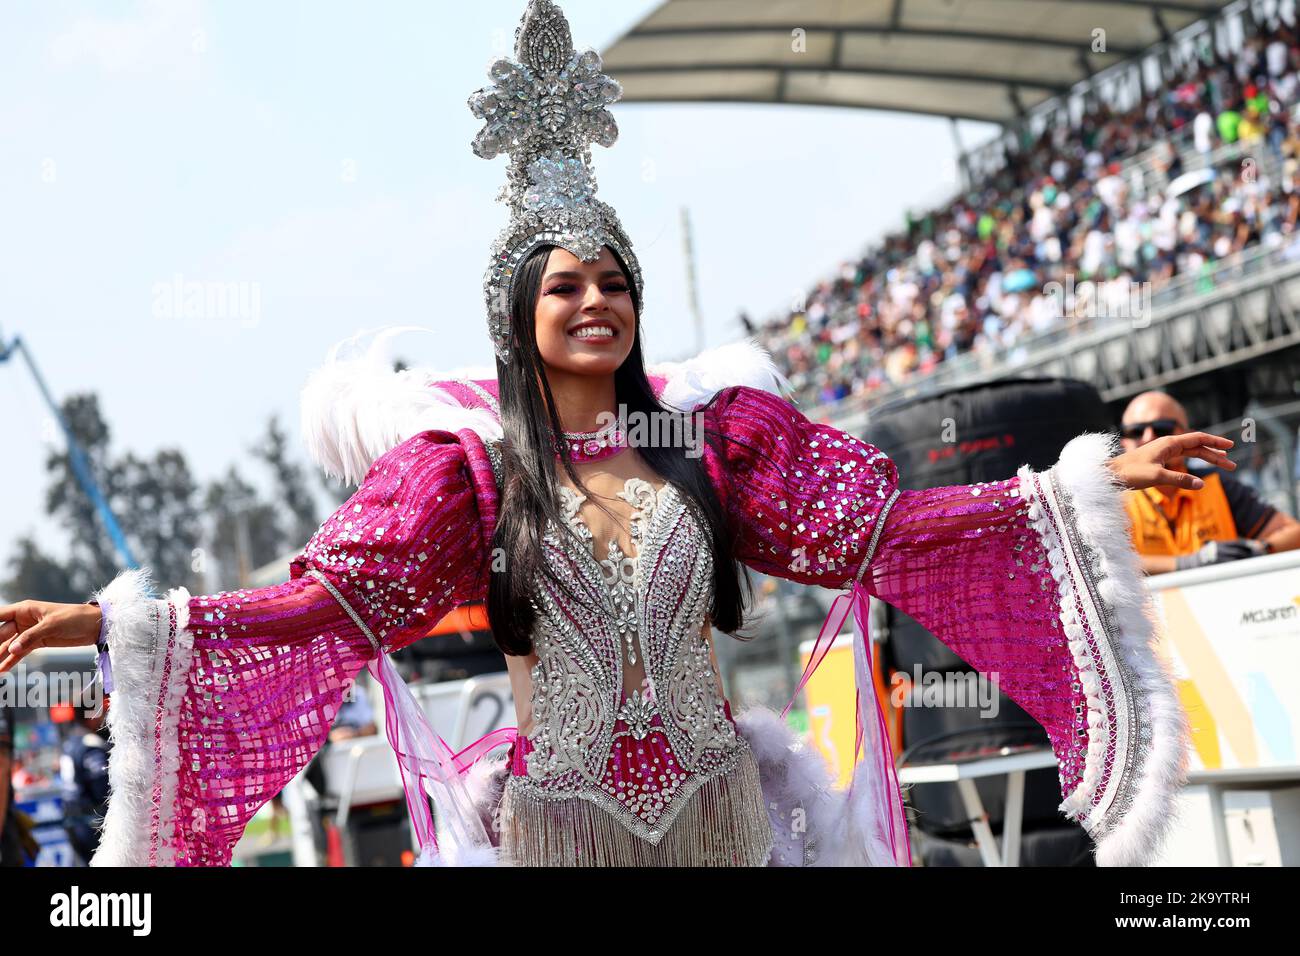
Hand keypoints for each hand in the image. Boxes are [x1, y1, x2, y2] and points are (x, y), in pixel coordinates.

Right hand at [0, 601, 101, 673]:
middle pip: (0, 633)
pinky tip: (1, 670)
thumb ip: (31, 637)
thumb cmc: (75, 618)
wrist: (94, 625)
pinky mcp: (37, 642)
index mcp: (24, 609)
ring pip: (8, 645)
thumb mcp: (52, 625)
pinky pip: (19, 653)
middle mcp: (23, 620)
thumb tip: (12, 650)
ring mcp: (29, 632)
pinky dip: (10, 661)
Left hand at [1106, 431, 1234, 489]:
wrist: (1111, 474)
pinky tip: (1200, 468)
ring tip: (1224, 465)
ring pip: (1191, 453)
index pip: (1198, 438)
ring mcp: (1163, 452)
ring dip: (1207, 458)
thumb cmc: (1130, 473)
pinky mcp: (1159, 461)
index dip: (1215, 442)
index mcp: (1168, 444)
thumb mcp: (1156, 477)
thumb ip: (1179, 480)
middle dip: (1215, 454)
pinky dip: (1194, 463)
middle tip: (1232, 465)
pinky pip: (1182, 459)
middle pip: (1198, 446)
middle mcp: (1167, 445)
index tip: (1231, 446)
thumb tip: (1202, 484)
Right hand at [1175, 538, 1268, 570]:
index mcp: (1219, 544)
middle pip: (1239, 552)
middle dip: (1248, 555)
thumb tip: (1238, 550)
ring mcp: (1217, 558)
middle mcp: (1219, 550)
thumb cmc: (1201, 558)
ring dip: (1245, 562)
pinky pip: (1230, 567)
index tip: (1255, 548)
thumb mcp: (1211, 549)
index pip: (1237, 543)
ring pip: (1236, 560)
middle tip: (1257, 558)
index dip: (1247, 545)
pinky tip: (1243, 570)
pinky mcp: (1216, 566)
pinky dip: (1237, 568)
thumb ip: (1223, 549)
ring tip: (1252, 565)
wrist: (1188, 564)